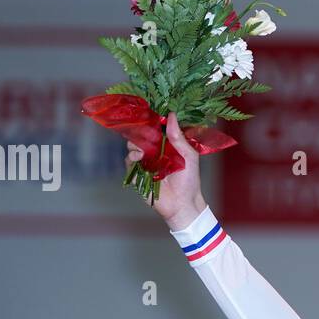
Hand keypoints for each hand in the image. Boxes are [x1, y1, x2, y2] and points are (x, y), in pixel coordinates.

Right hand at [126, 111, 207, 229]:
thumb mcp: (189, 155)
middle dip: (141, 132)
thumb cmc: (189, 180)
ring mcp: (145, 162)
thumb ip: (178, 137)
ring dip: (135, 144)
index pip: (156, 129)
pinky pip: (129, 161)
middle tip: (145, 133)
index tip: (150, 114)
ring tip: (143, 148)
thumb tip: (171, 116)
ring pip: (132, 146)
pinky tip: (139, 157)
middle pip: (141, 136)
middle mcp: (155, 152)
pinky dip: (132, 157)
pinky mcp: (137, 174)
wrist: (182, 204)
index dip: (152, 122)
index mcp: (167, 145)